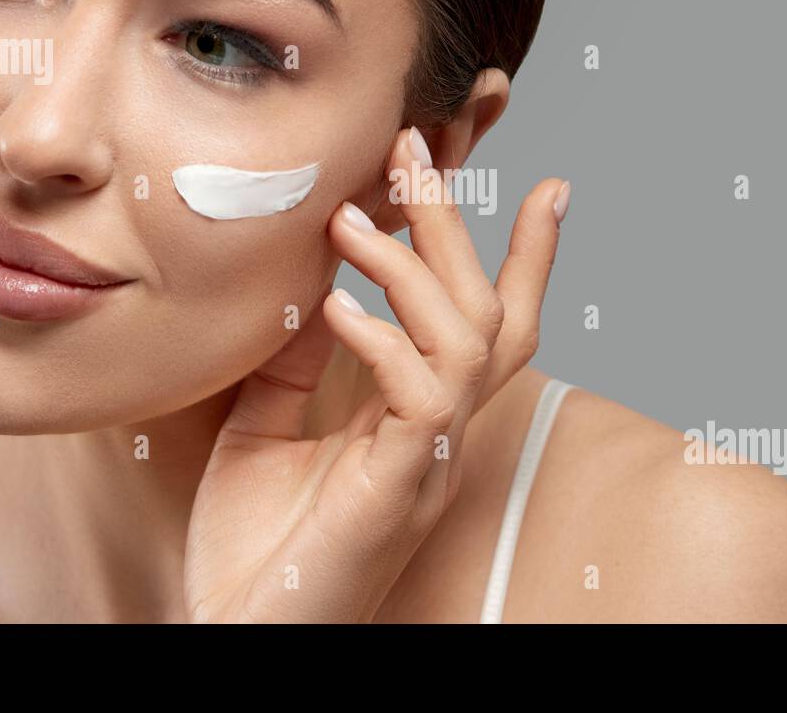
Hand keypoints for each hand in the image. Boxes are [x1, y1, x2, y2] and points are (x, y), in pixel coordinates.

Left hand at [183, 126, 567, 622]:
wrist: (237, 639)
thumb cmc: (256, 547)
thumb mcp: (266, 428)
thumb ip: (296, 360)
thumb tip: (312, 282)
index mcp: (421, 419)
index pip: (492, 325)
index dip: (527, 258)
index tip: (549, 184)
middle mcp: (442, 435)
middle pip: (489, 312)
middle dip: (456, 224)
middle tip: (414, 148)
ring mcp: (429, 462)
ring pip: (470, 342)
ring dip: (416, 268)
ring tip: (352, 221)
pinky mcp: (401, 488)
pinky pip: (422, 398)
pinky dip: (384, 341)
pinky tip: (335, 309)